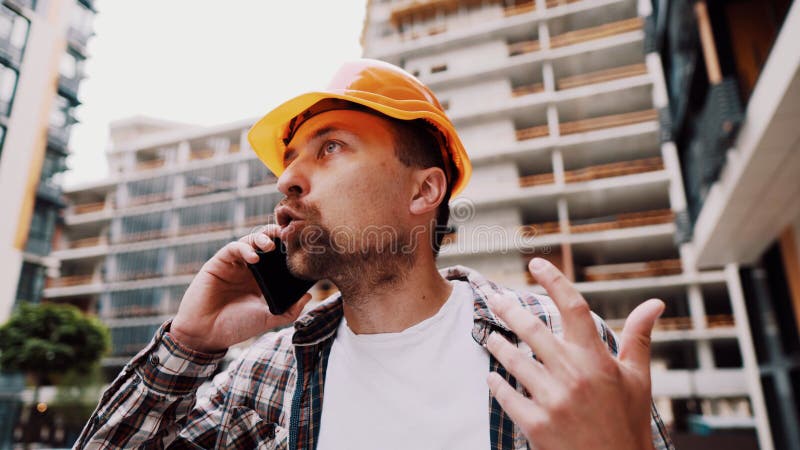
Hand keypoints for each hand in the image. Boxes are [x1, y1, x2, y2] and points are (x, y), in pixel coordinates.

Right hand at [170, 225, 311, 352]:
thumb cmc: (236, 326)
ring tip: (271, 246)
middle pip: (267, 243)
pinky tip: (254, 257)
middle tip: (288, 235)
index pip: (280, 257)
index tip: (304, 245)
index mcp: (265, 279)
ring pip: (251, 240)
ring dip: (262, 238)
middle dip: (278, 235)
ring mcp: (236, 263)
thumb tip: (308, 295)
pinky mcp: (220, 262)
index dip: (290, 249)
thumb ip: (289, 310)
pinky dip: (245, 249)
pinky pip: (234, 248)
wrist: (206, 333)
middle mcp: (251, 268)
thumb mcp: (268, 319)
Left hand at [485, 257, 663, 449]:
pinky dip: (497, 384)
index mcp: (598, 360)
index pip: (575, 309)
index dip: (555, 282)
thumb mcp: (638, 379)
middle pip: (533, 330)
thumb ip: (638, 337)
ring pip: (514, 361)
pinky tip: (492, 378)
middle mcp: (574, 375)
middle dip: (509, 310)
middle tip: (494, 298)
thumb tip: (654, 302)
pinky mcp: (536, 424)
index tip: (537, 264)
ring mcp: (553, 400)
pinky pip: (507, 396)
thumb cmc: (628, 422)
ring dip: (498, 345)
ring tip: (490, 336)